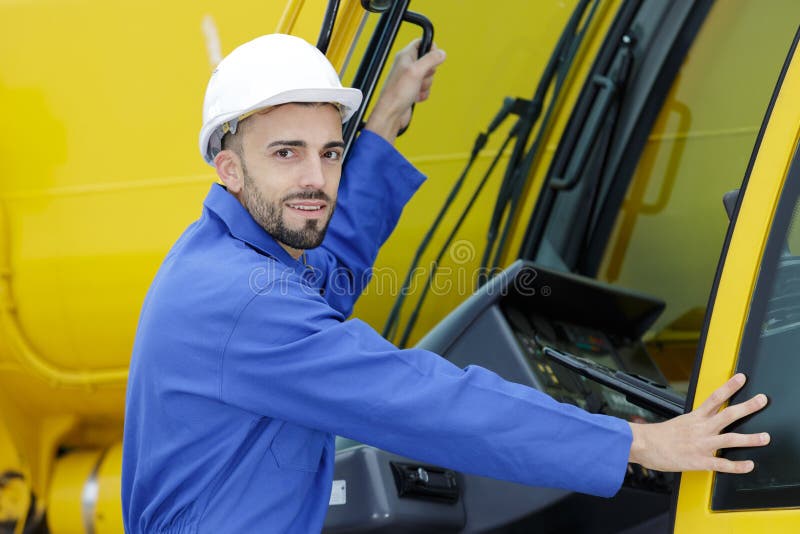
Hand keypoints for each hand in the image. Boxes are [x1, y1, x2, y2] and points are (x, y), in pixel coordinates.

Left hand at [365, 39, 445, 143]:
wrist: (391, 114)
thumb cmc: (397, 92)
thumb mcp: (416, 71)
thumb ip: (430, 59)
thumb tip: (442, 53)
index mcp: (405, 56)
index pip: (421, 42)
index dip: (431, 48)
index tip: (434, 57)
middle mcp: (407, 66)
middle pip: (428, 62)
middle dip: (429, 72)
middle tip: (421, 77)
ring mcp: (410, 79)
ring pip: (428, 77)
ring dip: (426, 85)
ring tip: (415, 89)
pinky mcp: (412, 90)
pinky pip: (425, 89)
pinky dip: (423, 94)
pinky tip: (415, 97)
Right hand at [628, 373, 769, 472]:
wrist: (641, 444)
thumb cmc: (655, 436)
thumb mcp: (675, 424)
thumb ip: (691, 424)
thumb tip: (699, 423)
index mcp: (694, 418)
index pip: (715, 398)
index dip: (729, 387)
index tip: (741, 379)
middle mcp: (700, 428)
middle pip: (728, 415)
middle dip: (747, 407)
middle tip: (761, 400)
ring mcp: (701, 444)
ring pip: (730, 439)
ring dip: (750, 438)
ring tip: (765, 437)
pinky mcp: (699, 461)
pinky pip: (722, 463)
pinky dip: (737, 466)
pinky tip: (749, 465)